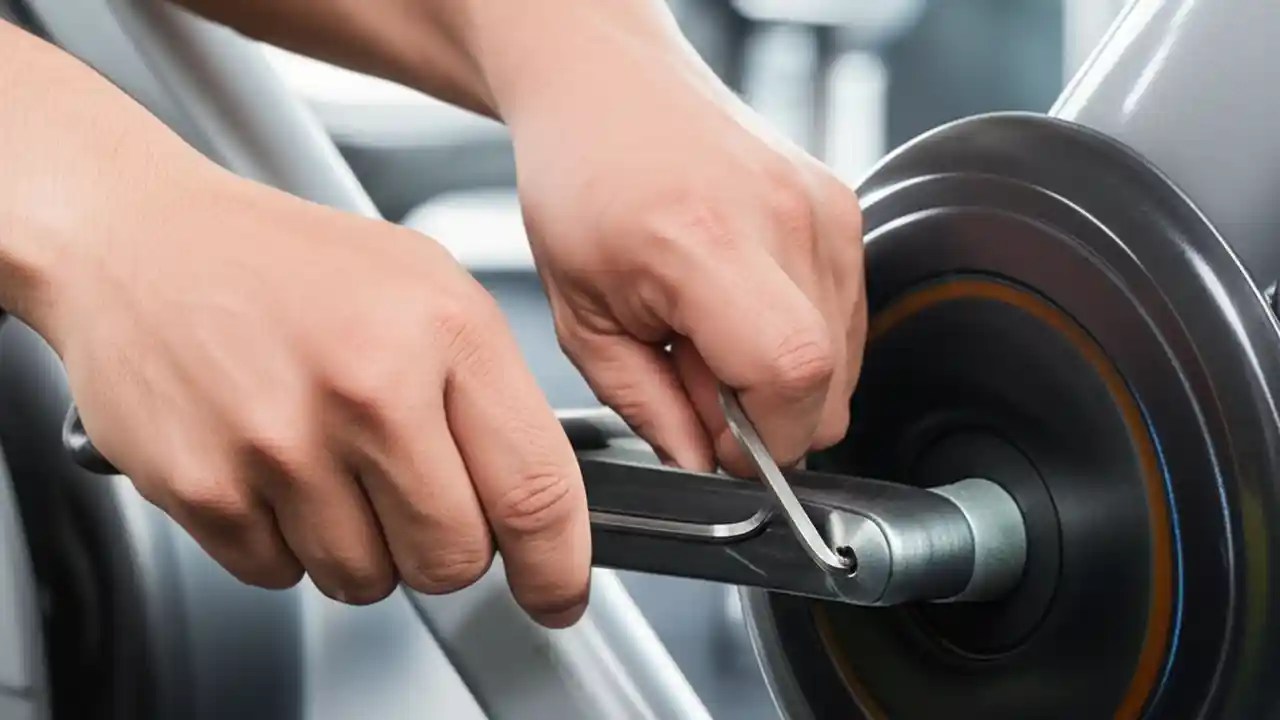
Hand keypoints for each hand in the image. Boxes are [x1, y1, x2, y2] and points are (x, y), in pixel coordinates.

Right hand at [42, 165, 589, 625]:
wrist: (138, 240)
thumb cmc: (286, 263)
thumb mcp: (426, 288)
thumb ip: (491, 397)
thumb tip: (537, 508)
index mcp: (442, 331)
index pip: (535, 489)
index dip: (556, 564)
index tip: (557, 591)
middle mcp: (368, 386)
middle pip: (454, 558)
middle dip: (445, 549)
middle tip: (413, 496)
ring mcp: (281, 443)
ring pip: (367, 580)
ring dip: (362, 547)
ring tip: (328, 463)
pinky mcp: (205, 486)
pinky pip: (279, 573)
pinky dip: (283, 541)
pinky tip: (272, 467)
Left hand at [509, 46, 865, 474]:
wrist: (610, 89)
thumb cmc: (582, 186)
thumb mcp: (581, 316)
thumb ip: (645, 405)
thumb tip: (702, 463)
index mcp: (702, 241)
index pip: (788, 374)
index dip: (757, 436)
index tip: (714, 440)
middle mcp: (782, 216)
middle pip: (830, 382)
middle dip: (768, 418)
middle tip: (698, 382)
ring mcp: (824, 206)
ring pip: (847, 360)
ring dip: (783, 377)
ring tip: (712, 334)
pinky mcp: (844, 205)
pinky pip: (849, 317)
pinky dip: (802, 337)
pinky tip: (742, 308)